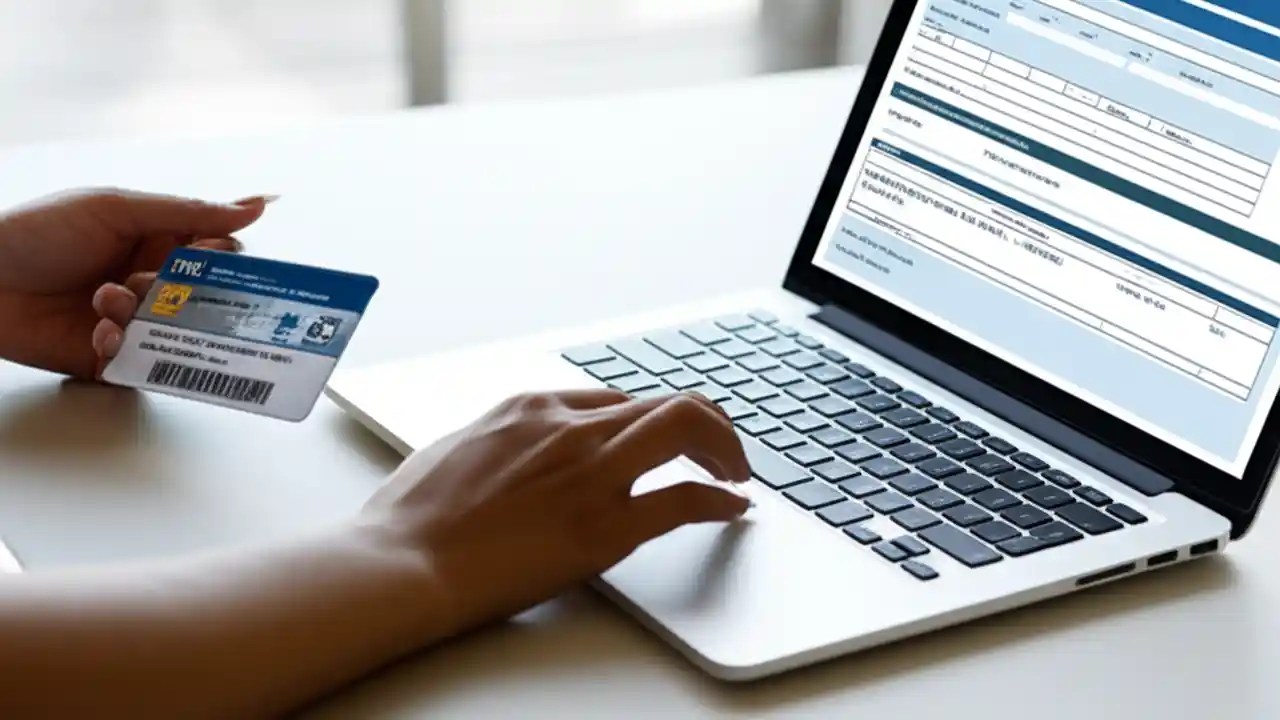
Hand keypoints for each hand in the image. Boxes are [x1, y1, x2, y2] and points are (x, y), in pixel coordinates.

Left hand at [0, 188, 271, 378]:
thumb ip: (189, 212)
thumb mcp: (116, 208)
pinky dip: (125, 349)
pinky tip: (97, 332)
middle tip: (151, 285)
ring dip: (147, 318)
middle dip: (184, 296)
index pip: (219, 256)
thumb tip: (258, 205)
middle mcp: (151, 282)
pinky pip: (142, 365)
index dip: (222, 263)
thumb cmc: (34, 233)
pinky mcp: (110, 358)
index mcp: (158, 241)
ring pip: (176, 334)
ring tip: (108, 304)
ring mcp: (133, 322)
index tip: (210, 264)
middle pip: (206, 300)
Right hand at [358, 389, 751, 640]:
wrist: (402, 563)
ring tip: (735, 469)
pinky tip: (732, 508)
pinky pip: (683, 499)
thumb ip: (497, 440)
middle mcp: (569, 428)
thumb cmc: (411, 516)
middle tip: (721, 447)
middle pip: (663, 402)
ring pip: (685, 428)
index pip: (615, 400)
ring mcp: (591, 474)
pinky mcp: (605, 527)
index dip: (649, 420)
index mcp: (531, 407)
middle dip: (704, 421)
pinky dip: (718, 499)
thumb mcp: (454, 449)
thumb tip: (509, 448)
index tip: (664, 438)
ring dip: (723, 446)